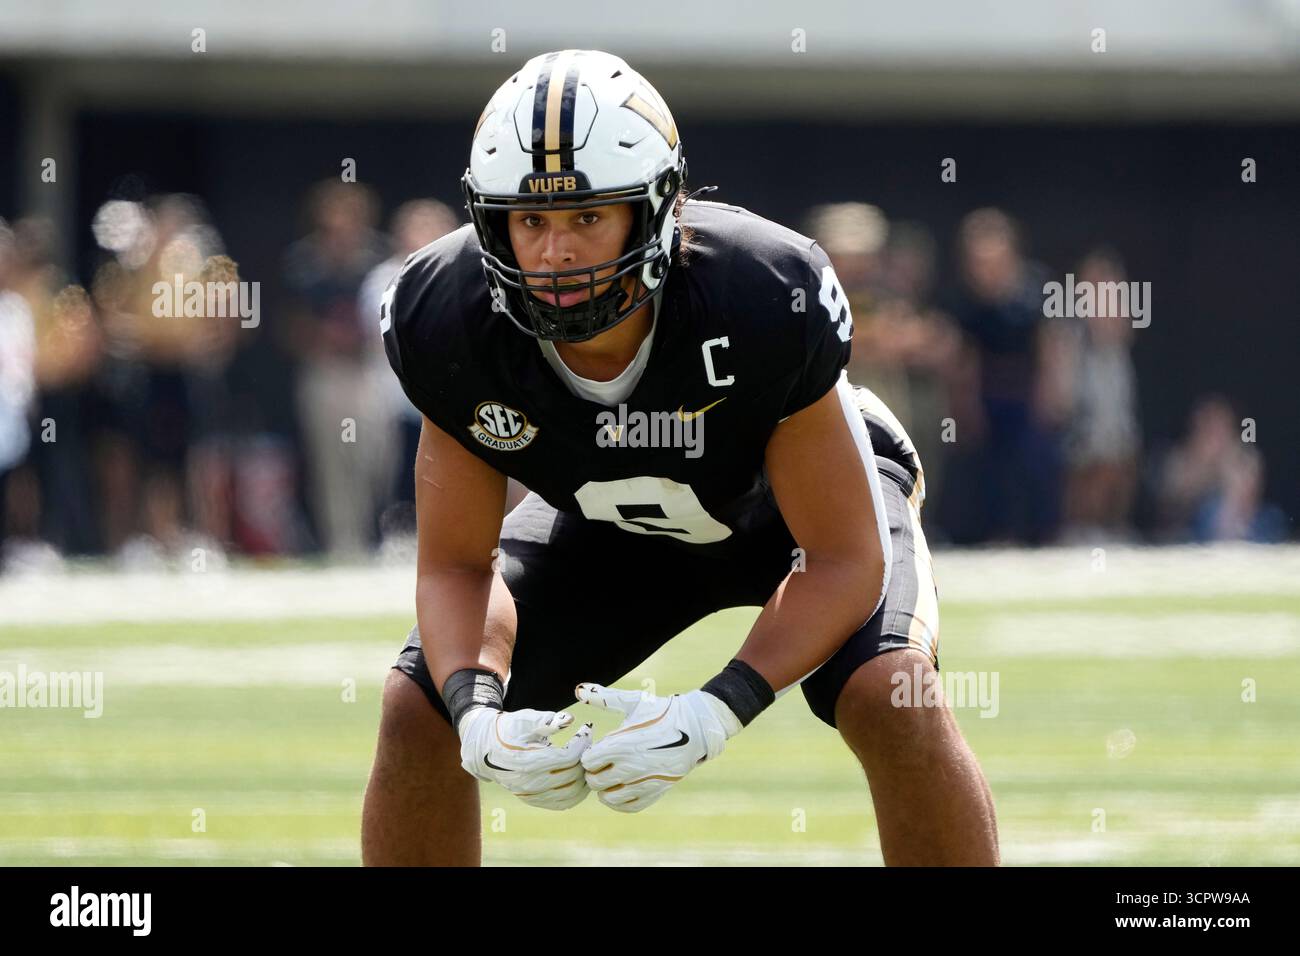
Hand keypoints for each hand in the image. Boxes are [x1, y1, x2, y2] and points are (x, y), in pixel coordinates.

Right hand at [458, 706, 593, 810]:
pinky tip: (579, 776)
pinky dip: (576, 793)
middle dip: (584, 758)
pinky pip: (561, 803)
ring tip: (585, 758)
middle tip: (588, 743)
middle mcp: (528, 782)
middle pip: (571, 775)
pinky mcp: (532, 800)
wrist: (485, 748)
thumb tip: (570, 720)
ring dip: (583, 777)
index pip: (566, 757)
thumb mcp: (525, 719)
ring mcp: (530, 795)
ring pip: (570, 794)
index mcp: (526, 761)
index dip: (581, 742)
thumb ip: (547, 720)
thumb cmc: (508, 729)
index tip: (586, 728)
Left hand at [575, 683, 740, 812]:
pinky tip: (621, 787)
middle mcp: (631, 766)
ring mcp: (643, 782)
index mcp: (622, 744)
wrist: (695, 728)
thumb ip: (603, 697)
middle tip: (602, 763)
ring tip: (611, 776)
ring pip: (608, 798)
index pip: (587, 762)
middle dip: (594, 772)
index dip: (588, 755)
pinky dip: (620, 801)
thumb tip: (578, 690)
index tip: (597, 748)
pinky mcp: (655, 792)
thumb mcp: (634, 701)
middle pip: (594, 781)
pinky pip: (627, 806)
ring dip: (604, 788)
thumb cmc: (661, 712)